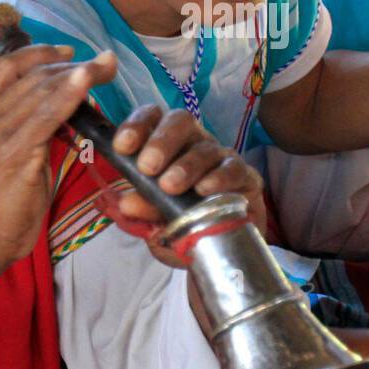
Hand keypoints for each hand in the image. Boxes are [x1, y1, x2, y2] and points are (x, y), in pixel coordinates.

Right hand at [0, 44, 117, 270]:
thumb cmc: (0, 201)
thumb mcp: (10, 154)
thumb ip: (28, 127)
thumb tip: (62, 108)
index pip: (6, 67)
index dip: (39, 53)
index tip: (69, 52)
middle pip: (31, 75)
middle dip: (71, 64)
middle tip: (104, 61)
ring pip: (41, 91)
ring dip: (79, 75)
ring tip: (106, 67)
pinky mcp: (14, 153)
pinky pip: (47, 116)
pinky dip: (70, 95)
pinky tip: (88, 81)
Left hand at [107, 104, 267, 268]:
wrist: (221, 249)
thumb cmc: (181, 223)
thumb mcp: (156, 221)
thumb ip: (143, 210)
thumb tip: (127, 203)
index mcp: (163, 145)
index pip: (151, 119)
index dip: (136, 125)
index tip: (122, 146)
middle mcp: (192, 143)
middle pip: (180, 122)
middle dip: (161, 141)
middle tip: (148, 166)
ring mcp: (220, 158)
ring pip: (205, 148)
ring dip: (185, 166)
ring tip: (170, 187)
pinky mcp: (246, 177)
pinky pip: (233, 169)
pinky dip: (218, 178)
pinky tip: (204, 190)